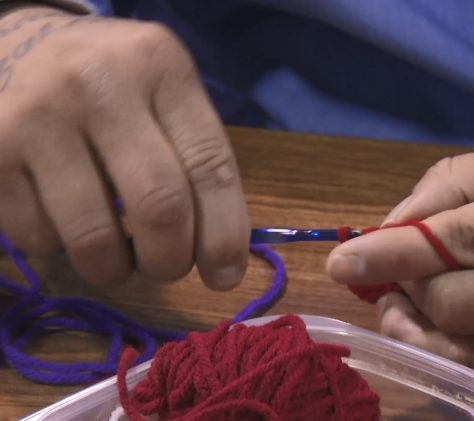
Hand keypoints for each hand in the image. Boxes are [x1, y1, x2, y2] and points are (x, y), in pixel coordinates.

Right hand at [0, 6, 249, 289]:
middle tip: (166, 268)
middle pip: (159, 205)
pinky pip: (39, 237)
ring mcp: (39, 114)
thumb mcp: (165, 96)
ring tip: (116, 257)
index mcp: (161, 66)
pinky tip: (62, 217)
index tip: (224, 276)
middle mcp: (100, 82)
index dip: (224, 233)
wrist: (19, 48)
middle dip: (170, 260)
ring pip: (95, 236)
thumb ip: (196, 160)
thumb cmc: (113, 87)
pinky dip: (60, 249)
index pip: (209, 164)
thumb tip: (220, 264)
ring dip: (114, 268)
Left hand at [326, 137, 473, 381]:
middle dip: (407, 288)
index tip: (344, 262)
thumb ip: (451, 185)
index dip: (396, 252)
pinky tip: (436, 323)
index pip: (464, 239)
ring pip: (468, 348)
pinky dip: (443, 350)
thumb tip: (386, 230)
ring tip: (406, 299)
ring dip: (416, 326)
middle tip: (390, 273)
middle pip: (460, 301)